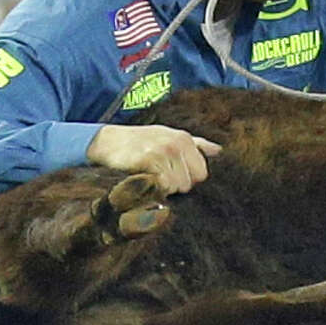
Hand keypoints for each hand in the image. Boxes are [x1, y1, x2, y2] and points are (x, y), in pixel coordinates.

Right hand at [87, 124, 220, 193]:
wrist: (106, 142)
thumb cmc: (140, 142)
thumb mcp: (168, 136)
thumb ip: (196, 145)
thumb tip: (219, 151)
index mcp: (184, 139)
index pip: (202, 174)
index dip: (186, 179)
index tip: (170, 173)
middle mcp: (176, 143)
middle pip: (190, 183)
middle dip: (175, 185)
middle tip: (157, 174)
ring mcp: (162, 152)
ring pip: (176, 187)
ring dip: (162, 188)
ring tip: (149, 175)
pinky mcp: (148, 161)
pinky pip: (161, 186)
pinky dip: (152, 188)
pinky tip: (142, 177)